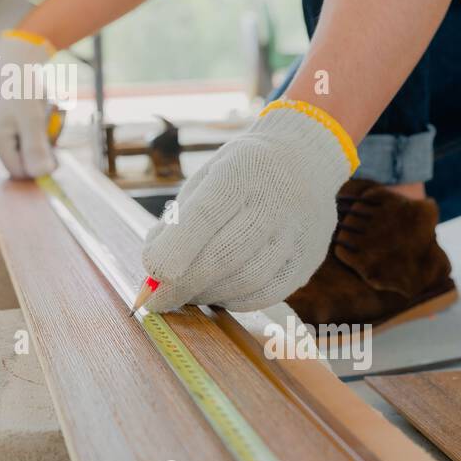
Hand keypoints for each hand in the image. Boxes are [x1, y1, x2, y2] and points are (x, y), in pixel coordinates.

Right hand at [0, 31, 58, 178]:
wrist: (16, 53)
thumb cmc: (22, 85)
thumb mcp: (32, 119)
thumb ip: (35, 149)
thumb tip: (41, 175)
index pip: (17, 171)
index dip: (38, 167)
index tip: (57, 155)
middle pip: (21, 157)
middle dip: (40, 147)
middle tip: (51, 128)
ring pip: (24, 142)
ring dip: (40, 134)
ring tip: (45, 113)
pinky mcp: (5, 115)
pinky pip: (23, 129)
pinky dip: (35, 123)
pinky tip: (39, 107)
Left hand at [140, 101, 357, 312]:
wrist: (304, 159)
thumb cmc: (241, 172)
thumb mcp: (206, 176)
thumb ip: (179, 220)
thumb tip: (153, 271)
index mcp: (242, 170)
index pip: (207, 213)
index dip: (177, 248)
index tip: (151, 272)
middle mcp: (275, 201)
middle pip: (227, 254)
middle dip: (185, 284)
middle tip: (159, 300)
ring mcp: (298, 232)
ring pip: (248, 280)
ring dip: (208, 294)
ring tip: (187, 294)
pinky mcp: (309, 258)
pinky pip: (268, 293)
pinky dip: (235, 300)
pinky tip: (218, 293)